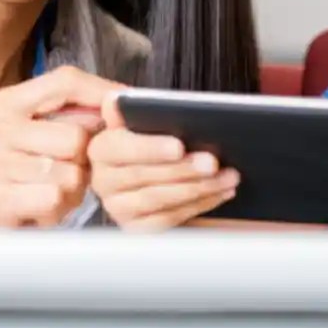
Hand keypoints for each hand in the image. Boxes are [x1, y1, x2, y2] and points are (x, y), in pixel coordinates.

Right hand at [0, 66, 121, 227]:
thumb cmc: (4, 183)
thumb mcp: (24, 139)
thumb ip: (63, 117)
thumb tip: (115, 103)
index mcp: (0, 104)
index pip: (63, 82)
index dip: (102, 91)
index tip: (127, 102)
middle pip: (76, 135)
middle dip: (80, 163)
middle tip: (60, 177)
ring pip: (71, 172)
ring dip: (69, 193)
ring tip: (45, 196)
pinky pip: (55, 198)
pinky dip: (55, 212)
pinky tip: (36, 212)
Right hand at [89, 95, 239, 229]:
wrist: (155, 178)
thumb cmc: (151, 145)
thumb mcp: (140, 124)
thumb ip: (130, 110)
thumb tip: (116, 98)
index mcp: (101, 149)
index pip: (120, 148)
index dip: (150, 147)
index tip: (179, 146)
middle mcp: (103, 180)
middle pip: (142, 175)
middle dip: (182, 168)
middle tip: (213, 161)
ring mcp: (118, 208)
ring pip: (159, 198)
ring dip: (198, 186)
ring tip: (227, 175)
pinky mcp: (137, 229)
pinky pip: (170, 219)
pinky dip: (199, 205)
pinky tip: (220, 192)